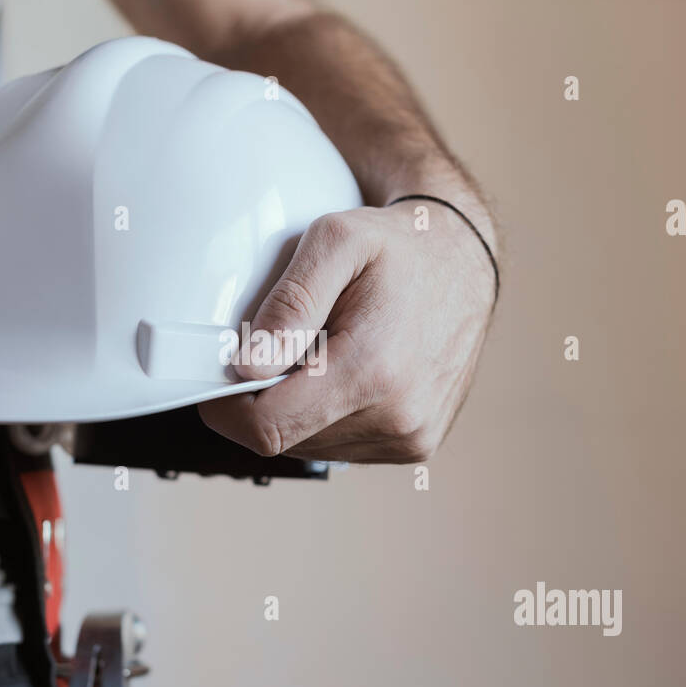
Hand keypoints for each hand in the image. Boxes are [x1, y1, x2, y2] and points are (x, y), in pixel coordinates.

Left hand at [198, 201, 496, 462]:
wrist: (464, 261)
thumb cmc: (399, 246)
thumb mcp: (338, 241)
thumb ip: (290, 302)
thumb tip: (248, 366)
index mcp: (375, 370)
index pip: (266, 427)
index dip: (226, 407)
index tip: (221, 372)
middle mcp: (398, 417)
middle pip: (283, 438)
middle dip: (265, 397)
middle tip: (280, 344)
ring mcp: (409, 438)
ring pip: (309, 445)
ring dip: (297, 406)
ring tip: (322, 351)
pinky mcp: (413, 446)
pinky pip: (340, 445)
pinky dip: (326, 413)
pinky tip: (345, 371)